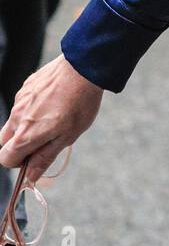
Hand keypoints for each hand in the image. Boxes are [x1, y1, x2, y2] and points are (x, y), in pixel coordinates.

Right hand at [0, 55, 103, 187]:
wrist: (83, 68)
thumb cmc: (78, 104)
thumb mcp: (67, 137)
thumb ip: (45, 157)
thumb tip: (30, 177)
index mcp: (25, 134)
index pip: (5, 159)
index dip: (19, 164)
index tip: (35, 158)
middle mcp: (17, 117)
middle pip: (4, 141)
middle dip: (19, 146)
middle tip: (44, 141)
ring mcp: (19, 100)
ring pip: (14, 122)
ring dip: (26, 127)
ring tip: (53, 119)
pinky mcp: (26, 87)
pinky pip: (22, 105)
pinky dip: (32, 109)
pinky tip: (53, 102)